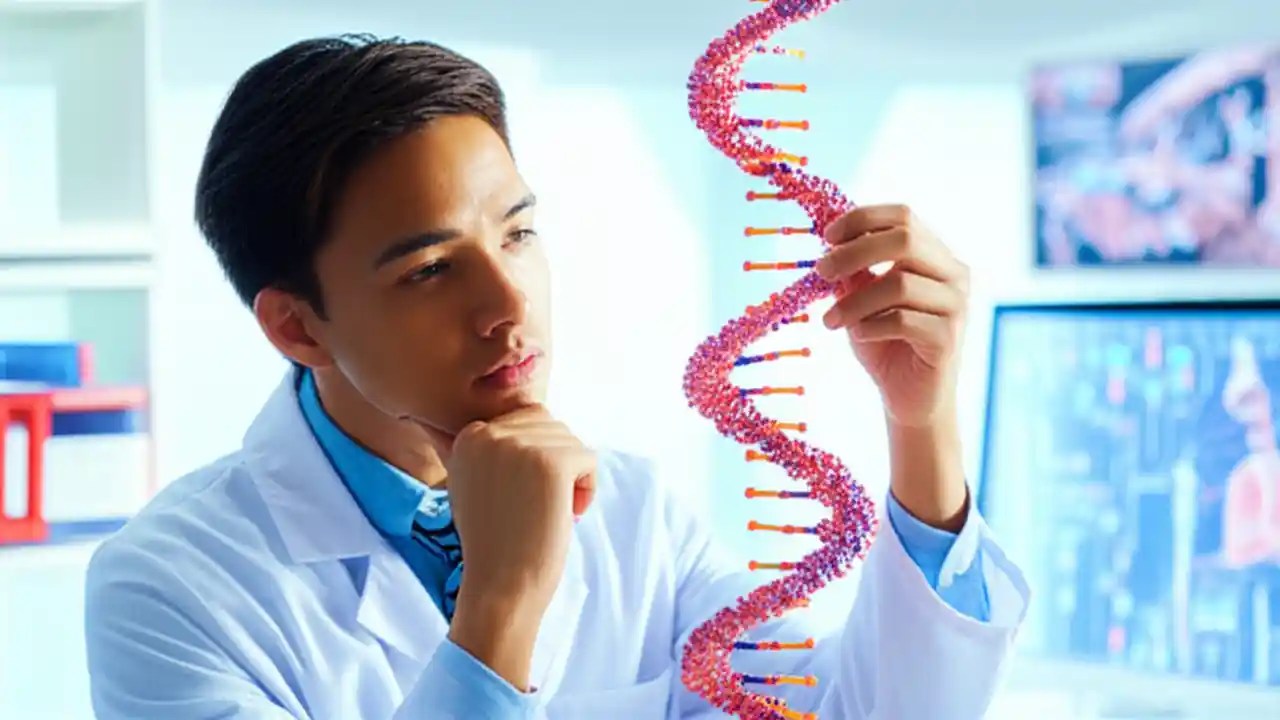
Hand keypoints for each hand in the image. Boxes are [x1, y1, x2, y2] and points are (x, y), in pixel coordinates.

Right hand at [422, 405, 595, 689]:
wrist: (500, 587)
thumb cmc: (497, 542)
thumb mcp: (476, 484)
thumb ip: (493, 450)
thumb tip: (534, 414)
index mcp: (468, 436)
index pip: (525, 420)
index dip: (534, 462)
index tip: (519, 500)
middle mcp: (488, 433)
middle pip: (550, 426)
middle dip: (555, 463)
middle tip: (539, 508)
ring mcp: (519, 445)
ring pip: (570, 442)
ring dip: (572, 477)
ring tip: (551, 513)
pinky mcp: (550, 462)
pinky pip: (588, 458)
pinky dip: (587, 489)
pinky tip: (567, 515)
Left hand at [815, 204, 969, 428]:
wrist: (908, 399)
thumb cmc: (884, 344)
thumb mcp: (860, 301)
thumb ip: (853, 271)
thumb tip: (830, 241)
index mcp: (934, 256)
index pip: (904, 216)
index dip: (863, 218)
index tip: (827, 236)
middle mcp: (953, 274)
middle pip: (905, 239)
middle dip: (854, 252)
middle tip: (821, 271)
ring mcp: (956, 306)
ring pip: (899, 283)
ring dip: (854, 301)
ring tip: (830, 320)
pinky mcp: (949, 338)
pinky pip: (902, 320)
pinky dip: (871, 326)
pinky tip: (859, 336)